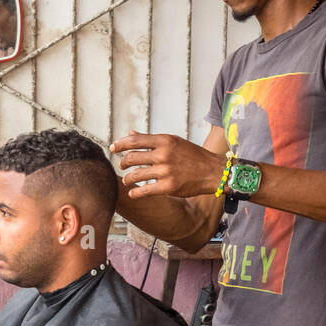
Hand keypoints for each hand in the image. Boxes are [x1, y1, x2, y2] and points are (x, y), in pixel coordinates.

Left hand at [109, 131, 223, 198]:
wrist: (213, 171)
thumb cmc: (192, 156)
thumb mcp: (174, 142)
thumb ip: (151, 140)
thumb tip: (130, 133)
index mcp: (165, 141)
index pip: (135, 140)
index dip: (120, 144)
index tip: (113, 148)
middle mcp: (164, 154)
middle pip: (131, 158)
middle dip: (123, 163)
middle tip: (122, 166)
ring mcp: (166, 171)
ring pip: (135, 175)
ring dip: (127, 179)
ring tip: (128, 180)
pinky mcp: (168, 187)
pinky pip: (144, 191)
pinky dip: (135, 193)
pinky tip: (133, 193)